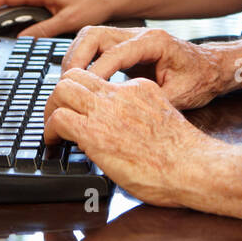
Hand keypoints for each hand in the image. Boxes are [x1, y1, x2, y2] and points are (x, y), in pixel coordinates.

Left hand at [42, 70, 217, 208]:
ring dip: (51, 108)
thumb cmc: (184, 156)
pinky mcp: (95, 132)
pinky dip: (49, 130)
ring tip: (52, 129)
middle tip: (57, 114)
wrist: (192, 165)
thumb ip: (142, 117)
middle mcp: (121, 93)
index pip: (102, 80)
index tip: (82, 109)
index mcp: (139, 89)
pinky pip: (59, 118)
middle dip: (61, 94)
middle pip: (77, 75)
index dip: (86, 93)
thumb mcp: (162, 120)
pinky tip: (53, 144)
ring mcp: (107, 110)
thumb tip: (126, 132)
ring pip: (62, 89)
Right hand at [63, 26, 229, 109]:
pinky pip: (96, 46)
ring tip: (67, 84)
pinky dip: (83, 60)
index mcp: (154, 42)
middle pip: (94, 34)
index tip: (82, 94)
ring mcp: (131, 38)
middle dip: (76, 58)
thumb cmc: (201, 78)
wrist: (214, 67)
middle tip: (65, 85)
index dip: (96, 74)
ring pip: (90, 37)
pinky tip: (79, 81)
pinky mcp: (127, 46)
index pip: (115, 53)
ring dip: (75, 58)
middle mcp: (139, 34)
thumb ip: (153, 101)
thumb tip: (124, 114)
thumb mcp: (182, 95)